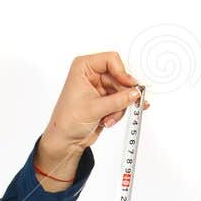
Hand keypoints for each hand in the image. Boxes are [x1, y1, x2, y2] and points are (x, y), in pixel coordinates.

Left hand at [35, 51, 148, 186]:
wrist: (65, 141)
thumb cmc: (68, 121)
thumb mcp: (95, 108)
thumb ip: (118, 100)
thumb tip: (135, 93)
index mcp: (84, 67)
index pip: (111, 60)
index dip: (122, 72)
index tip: (130, 85)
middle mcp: (92, 74)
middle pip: (119, 77)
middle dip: (122, 95)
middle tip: (126, 105)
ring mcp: (99, 87)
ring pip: (122, 91)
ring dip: (119, 107)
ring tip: (108, 119)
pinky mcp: (104, 100)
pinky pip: (120, 102)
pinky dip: (118, 112)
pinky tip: (109, 121)